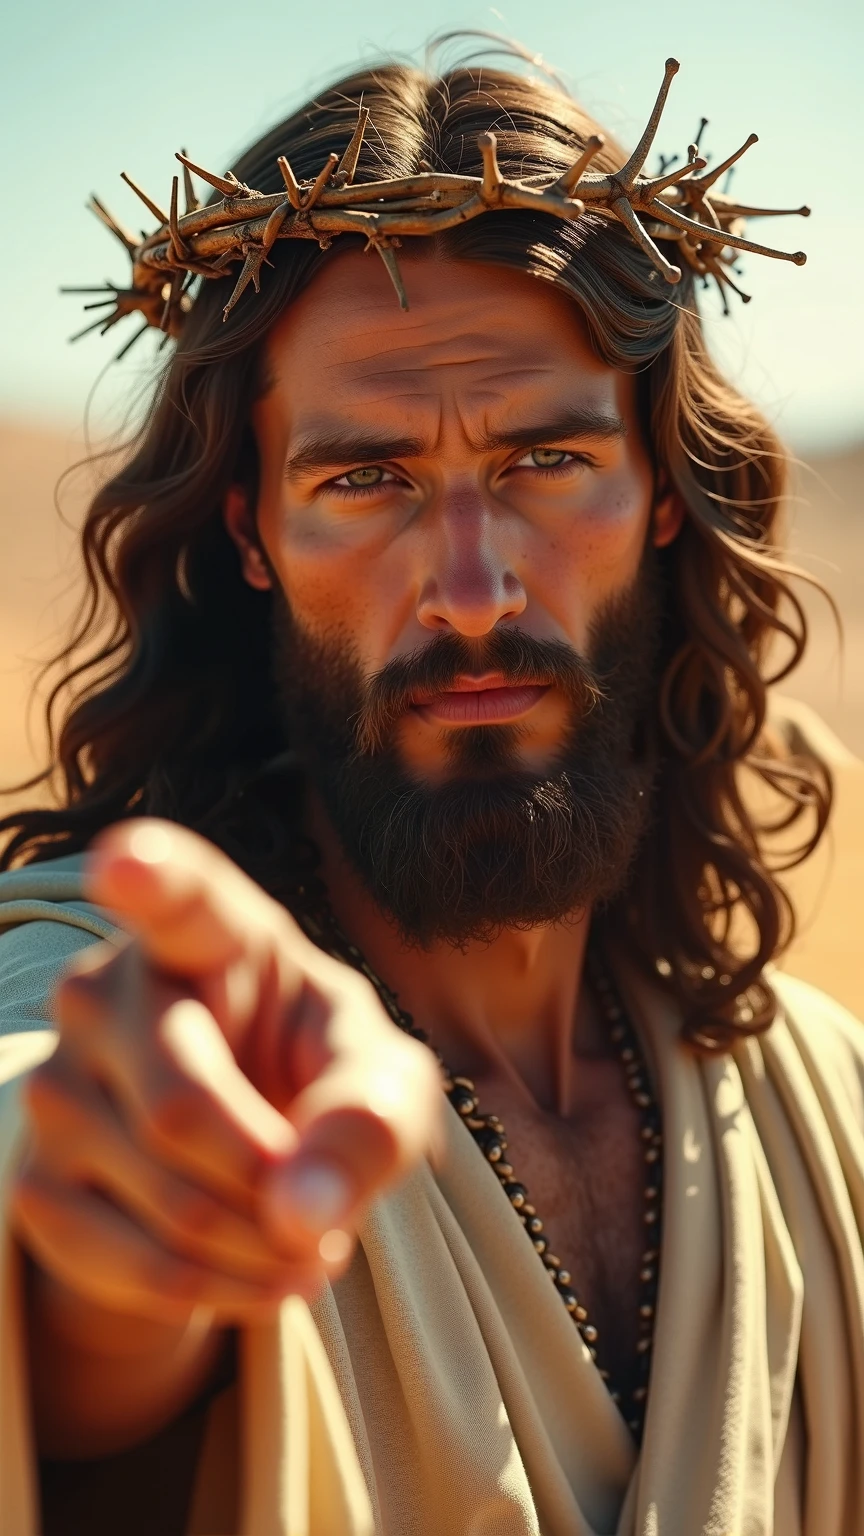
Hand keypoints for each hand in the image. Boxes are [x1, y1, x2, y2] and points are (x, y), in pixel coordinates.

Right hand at [11, 819, 441, 1326]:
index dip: (148, 876)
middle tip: (330, 1212)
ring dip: (262, 1252)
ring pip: (164, 1196)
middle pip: (182, 1107)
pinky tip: (263, 1276)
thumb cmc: (321, 1076)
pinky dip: (217, 1292)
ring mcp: (56, 1082)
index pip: (173, 894)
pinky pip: (126, 1264)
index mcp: (210, 932)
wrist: (247, 1157)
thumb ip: (368, 1122)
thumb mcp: (383, 1083)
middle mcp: (108, 988)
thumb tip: (298, 1214)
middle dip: (276, 1183)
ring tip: (311, 1245)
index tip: (126, 862)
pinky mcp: (32, 1181)